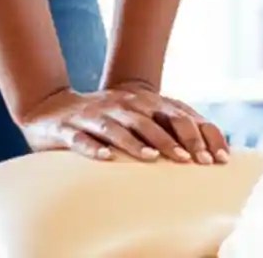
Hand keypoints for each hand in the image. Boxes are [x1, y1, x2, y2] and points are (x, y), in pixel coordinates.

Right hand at [17, 86, 227, 164]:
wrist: (50, 108)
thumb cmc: (104, 118)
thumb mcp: (135, 117)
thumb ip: (163, 127)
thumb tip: (203, 149)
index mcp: (141, 102)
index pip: (174, 116)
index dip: (194, 134)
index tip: (211, 157)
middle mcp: (119, 106)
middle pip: (150, 121)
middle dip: (171, 140)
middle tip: (190, 160)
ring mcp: (93, 116)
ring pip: (118, 129)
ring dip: (136, 143)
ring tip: (152, 158)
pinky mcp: (68, 129)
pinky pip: (81, 139)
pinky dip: (93, 148)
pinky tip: (105, 158)